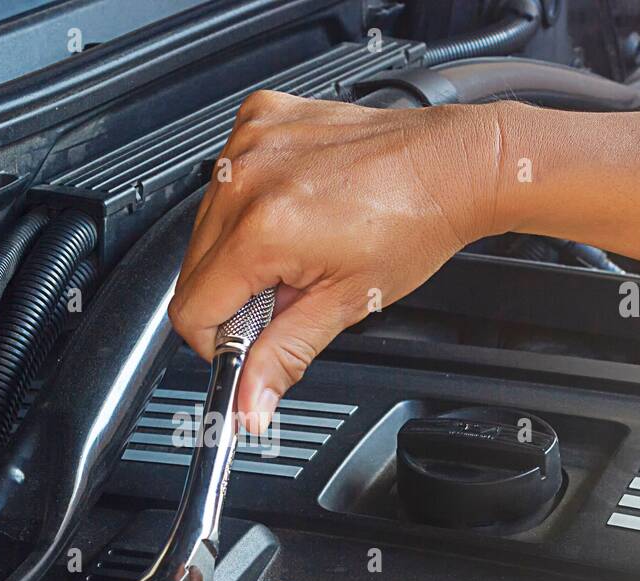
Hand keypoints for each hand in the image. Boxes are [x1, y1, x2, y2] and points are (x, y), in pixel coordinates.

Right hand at [168, 91, 502, 429]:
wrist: (448, 166)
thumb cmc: (413, 224)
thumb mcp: (344, 305)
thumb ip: (282, 357)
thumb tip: (249, 404)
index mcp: (262, 229)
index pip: (191, 310)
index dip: (217, 340)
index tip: (247, 342)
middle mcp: (247, 178)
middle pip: (193, 270)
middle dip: (233, 295)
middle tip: (287, 292)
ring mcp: (250, 142)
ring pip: (203, 226)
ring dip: (238, 249)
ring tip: (295, 248)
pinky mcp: (259, 118)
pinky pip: (226, 179)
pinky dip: (248, 202)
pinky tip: (291, 207)